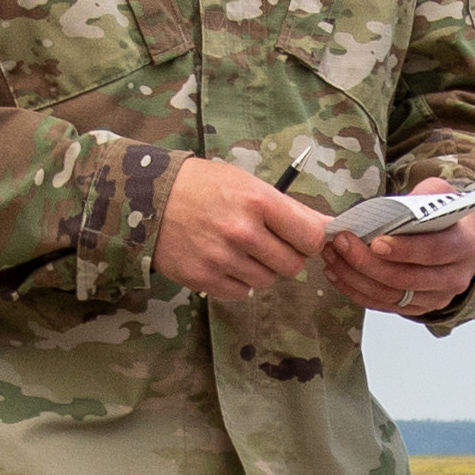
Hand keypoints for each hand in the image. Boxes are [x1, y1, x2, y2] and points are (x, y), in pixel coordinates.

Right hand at [158, 154, 335, 304]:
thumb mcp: (245, 183)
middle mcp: (243, 232)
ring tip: (238, 248)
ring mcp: (223, 258)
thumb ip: (287, 208)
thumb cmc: (201, 186)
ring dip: (259, 268)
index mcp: (258, 201)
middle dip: (284, 255)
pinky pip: (240, 292)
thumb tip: (327, 227)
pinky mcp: (204, 278)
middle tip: (266, 242)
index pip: (310, 237)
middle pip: (292, 265)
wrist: (147, 199)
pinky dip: (236, 281)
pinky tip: (221, 260)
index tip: (302, 238)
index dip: (310, 240)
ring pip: (266, 280)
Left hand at [319, 187, 474, 318]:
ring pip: (391, 295)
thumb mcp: (440, 195)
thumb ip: (421, 196)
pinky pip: (383, 305)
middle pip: (407, 278)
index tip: (375, 242)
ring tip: (333, 255)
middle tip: (342, 243)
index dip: (404, 249)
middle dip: (368, 262)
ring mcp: (436, 297)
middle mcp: (454, 277)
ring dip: (356, 277)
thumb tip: (389, 209)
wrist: (459, 242)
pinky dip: (357, 291)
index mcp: (464, 245)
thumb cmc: (445, 217)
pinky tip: (337, 273)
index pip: (435, 251)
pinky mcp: (418, 308)